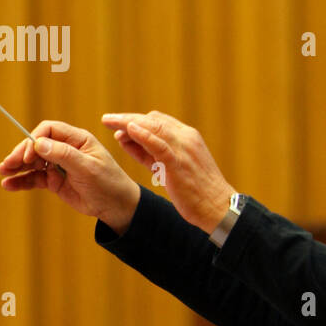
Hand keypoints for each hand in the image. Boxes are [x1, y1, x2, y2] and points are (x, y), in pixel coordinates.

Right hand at [0, 121, 140, 233]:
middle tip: (8, 165)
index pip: (49, 130)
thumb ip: (64, 155)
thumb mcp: (88, 168)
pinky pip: (35, 178)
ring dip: (18, 166)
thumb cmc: (108, 183)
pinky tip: (9, 185)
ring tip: (3, 172)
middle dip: (21, 154)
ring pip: (33, 162)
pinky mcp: (55, 181)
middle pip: (37, 145)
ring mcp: (59, 165)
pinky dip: (22, 181)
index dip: (35, 140)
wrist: (117, 207)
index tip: (28, 156)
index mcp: (77, 140)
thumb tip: (39, 143)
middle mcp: (66, 149)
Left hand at [101, 110, 234, 233]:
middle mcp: (186, 138)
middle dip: (128, 118)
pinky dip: (144, 135)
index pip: (158, 121)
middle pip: (153, 120)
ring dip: (128, 122)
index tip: (119, 126)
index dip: (137, 122)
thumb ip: (151, 154)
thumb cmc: (197, 191)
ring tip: (109, 121)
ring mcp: (184, 149)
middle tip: (107, 120)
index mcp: (188, 137)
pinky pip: (159, 144)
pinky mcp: (179, 163)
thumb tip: (129, 141)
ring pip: (153, 127)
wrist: (218, 207)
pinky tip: (129, 129)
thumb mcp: (172, 168)